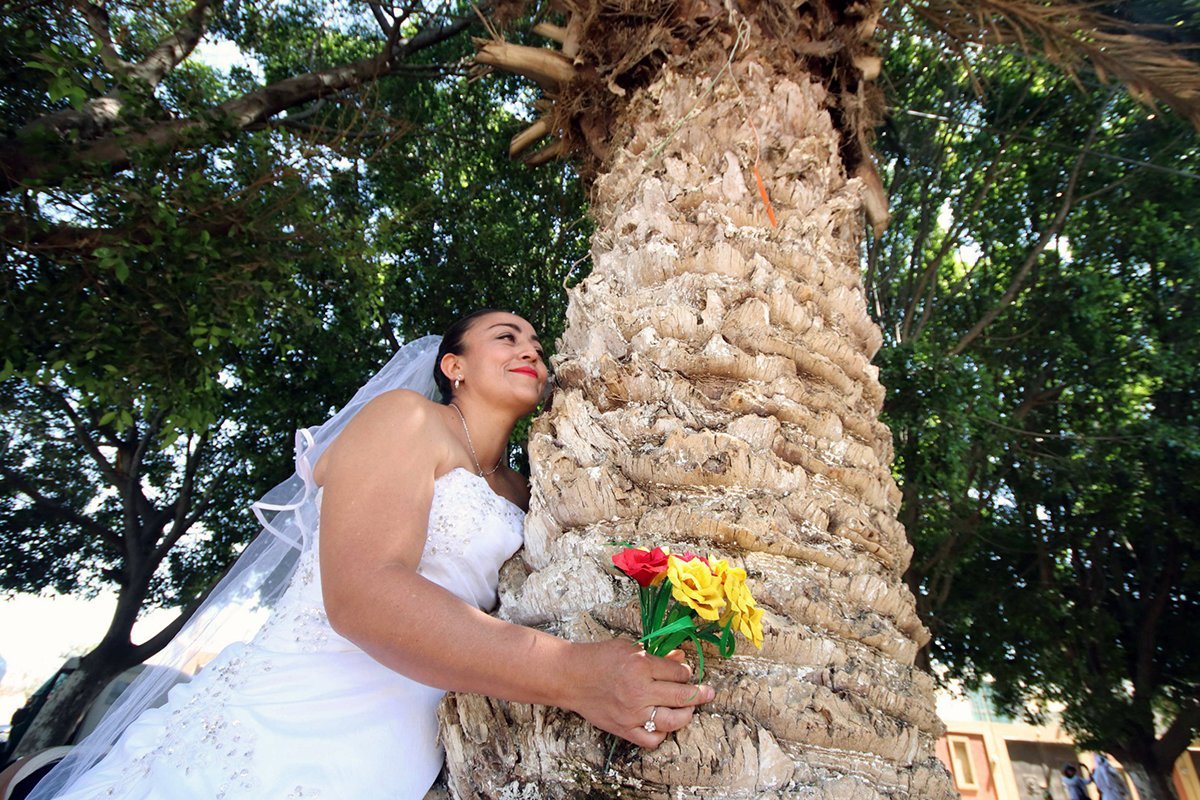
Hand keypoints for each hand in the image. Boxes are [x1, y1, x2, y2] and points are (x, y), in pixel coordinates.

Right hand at [562, 638, 713, 747]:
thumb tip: (680, 659)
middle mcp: (639, 691)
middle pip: (681, 696)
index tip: (686, 672)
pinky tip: (664, 724)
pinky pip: (652, 739)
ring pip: (673, 720)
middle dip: (699, 693)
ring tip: (689, 710)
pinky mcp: (624, 728)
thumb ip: (656, 656)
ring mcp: (632, 713)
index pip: (678, 673)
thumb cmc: (598, 658)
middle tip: (708, 692)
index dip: (686, 672)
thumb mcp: (629, 648)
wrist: (571, 677)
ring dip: (686, 714)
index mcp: (640, 666)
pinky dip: (662, 733)